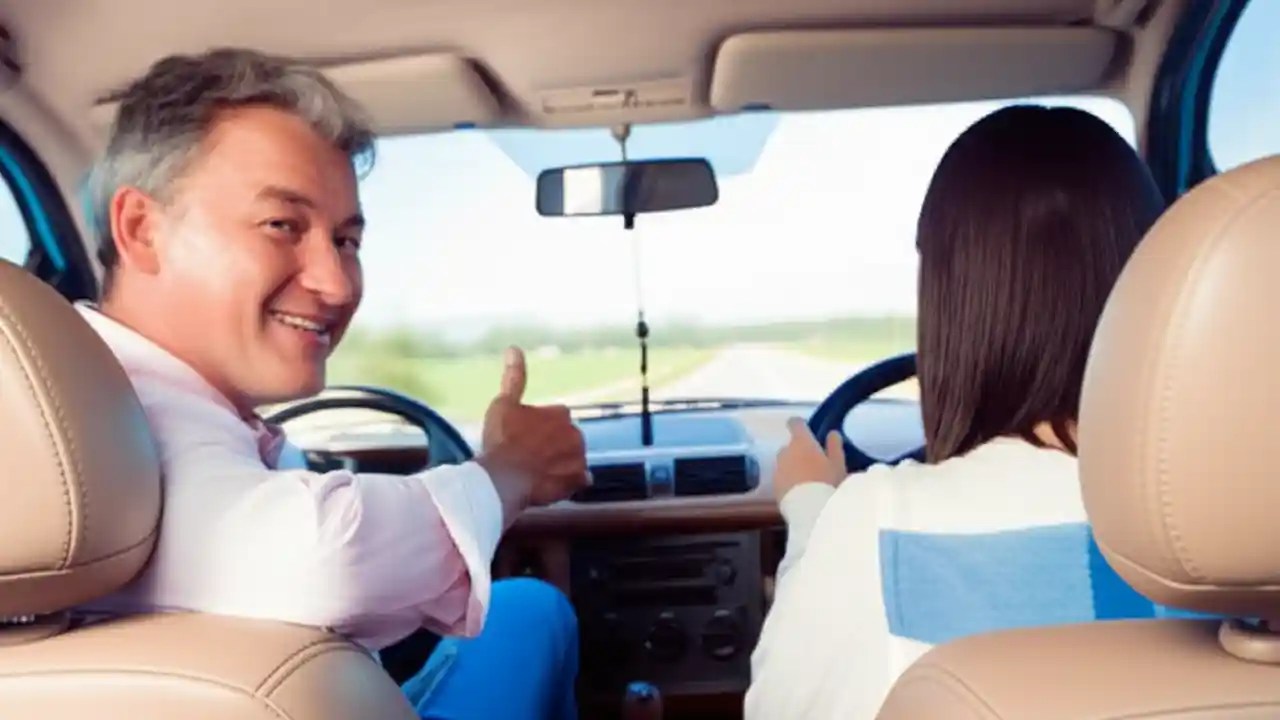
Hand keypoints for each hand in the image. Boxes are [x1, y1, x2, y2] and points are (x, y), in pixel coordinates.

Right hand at [477, 347, 589, 524]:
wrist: (503, 479)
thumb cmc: (501, 441)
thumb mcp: (503, 404)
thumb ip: (514, 377)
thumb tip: (514, 348)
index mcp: (560, 413)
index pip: (554, 418)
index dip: (536, 429)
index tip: (521, 438)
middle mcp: (575, 433)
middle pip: (564, 439)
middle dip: (551, 446)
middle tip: (527, 457)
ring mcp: (579, 458)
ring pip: (571, 458)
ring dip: (559, 463)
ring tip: (535, 472)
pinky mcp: (578, 480)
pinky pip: (579, 479)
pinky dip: (570, 481)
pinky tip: (550, 483)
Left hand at [773, 417, 845, 502]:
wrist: (810, 510)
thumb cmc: (828, 482)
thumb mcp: (838, 463)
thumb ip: (834, 445)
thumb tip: (832, 433)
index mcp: (801, 442)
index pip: (795, 424)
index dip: (799, 425)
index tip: (805, 430)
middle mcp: (785, 451)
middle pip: (790, 446)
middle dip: (798, 451)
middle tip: (812, 463)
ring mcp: (777, 469)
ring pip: (784, 463)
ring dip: (792, 466)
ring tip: (806, 480)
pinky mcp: (774, 486)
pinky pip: (781, 478)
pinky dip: (788, 481)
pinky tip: (799, 492)